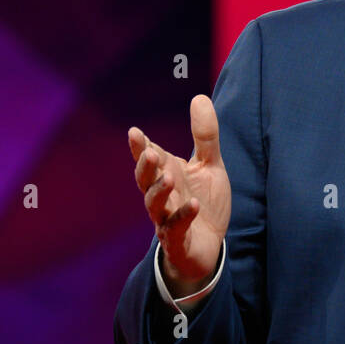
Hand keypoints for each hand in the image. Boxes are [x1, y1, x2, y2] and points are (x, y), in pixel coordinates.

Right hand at [128, 94, 230, 287]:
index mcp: (166, 174)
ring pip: (154, 205)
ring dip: (160, 190)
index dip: (140, 146)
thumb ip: (205, 135)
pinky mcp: (178, 240)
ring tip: (169, 176)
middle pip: (145, 180)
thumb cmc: (204, 202)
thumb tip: (200, 97)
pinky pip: (175, 229)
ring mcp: (166, 219)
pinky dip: (183, 216)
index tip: (134, 132)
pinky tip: (194, 205)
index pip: (149, 158)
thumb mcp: (210, 165)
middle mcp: (162, 196)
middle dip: (145, 166)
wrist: (209, 246)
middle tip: (150, 151)